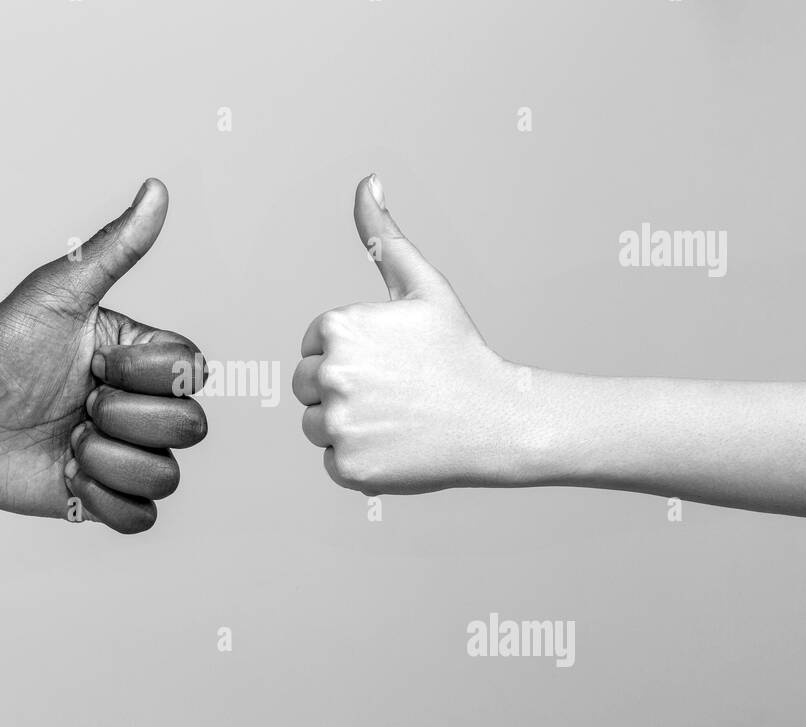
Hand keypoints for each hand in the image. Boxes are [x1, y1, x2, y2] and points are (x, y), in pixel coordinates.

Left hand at [0, 179, 206, 532]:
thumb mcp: (58, 292)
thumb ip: (116, 248)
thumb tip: (156, 189)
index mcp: (145, 359)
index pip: (193, 376)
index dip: (143, 377)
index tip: (92, 363)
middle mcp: (143, 407)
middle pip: (188, 429)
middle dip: (124, 420)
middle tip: (76, 405)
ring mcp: (124, 455)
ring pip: (165, 478)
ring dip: (109, 463)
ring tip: (68, 442)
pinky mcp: (101, 499)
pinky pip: (139, 519)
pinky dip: (105, 501)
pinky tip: (67, 474)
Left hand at [291, 175, 536, 495]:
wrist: (499, 418)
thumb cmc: (459, 351)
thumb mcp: (422, 286)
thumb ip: (382, 236)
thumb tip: (367, 181)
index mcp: (338, 328)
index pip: (313, 347)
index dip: (351, 355)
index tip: (390, 362)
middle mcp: (331, 373)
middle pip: (307, 386)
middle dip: (343, 390)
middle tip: (395, 392)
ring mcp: (338, 423)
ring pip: (314, 426)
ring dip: (348, 426)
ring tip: (396, 418)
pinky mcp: (348, 466)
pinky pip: (332, 461)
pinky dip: (361, 460)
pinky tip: (398, 445)